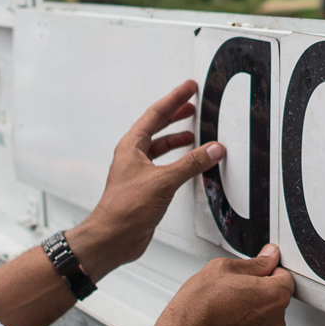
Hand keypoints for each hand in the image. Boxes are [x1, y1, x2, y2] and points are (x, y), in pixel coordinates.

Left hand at [76, 80, 224, 273]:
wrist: (113, 238)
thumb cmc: (124, 209)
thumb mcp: (163, 181)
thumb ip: (191, 164)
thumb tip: (212, 149)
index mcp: (131, 146)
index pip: (156, 114)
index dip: (174, 98)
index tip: (188, 87)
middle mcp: (133, 156)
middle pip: (157, 127)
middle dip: (175, 114)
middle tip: (191, 104)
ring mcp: (139, 172)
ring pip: (160, 148)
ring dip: (176, 139)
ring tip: (193, 133)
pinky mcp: (146, 188)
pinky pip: (165, 167)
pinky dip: (178, 161)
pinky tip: (189, 164)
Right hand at [162, 245, 294, 325]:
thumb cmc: (198, 307)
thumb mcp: (222, 269)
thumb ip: (254, 262)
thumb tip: (270, 256)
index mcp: (274, 295)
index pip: (285, 276)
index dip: (268, 272)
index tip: (253, 274)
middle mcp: (276, 320)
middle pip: (275, 299)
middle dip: (259, 293)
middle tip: (232, 291)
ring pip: (264, 319)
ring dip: (251, 313)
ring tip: (225, 310)